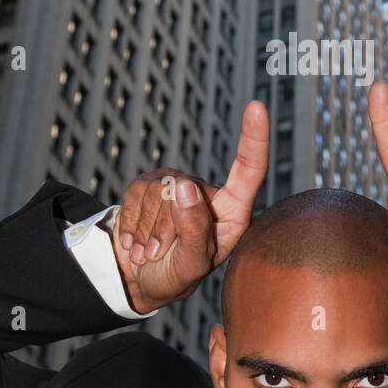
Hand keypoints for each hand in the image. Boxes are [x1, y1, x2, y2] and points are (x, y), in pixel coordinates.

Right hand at [111, 99, 269, 313]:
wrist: (137, 280)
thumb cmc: (174, 276)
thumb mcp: (190, 266)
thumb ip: (193, 231)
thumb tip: (185, 187)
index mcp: (231, 212)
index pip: (249, 171)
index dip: (254, 138)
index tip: (256, 107)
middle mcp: (206, 193)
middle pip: (186, 193)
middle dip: (167, 229)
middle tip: (162, 255)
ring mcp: (176, 185)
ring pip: (159, 193)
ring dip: (148, 231)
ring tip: (150, 251)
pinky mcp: (147, 184)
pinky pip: (135, 194)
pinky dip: (132, 224)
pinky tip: (135, 242)